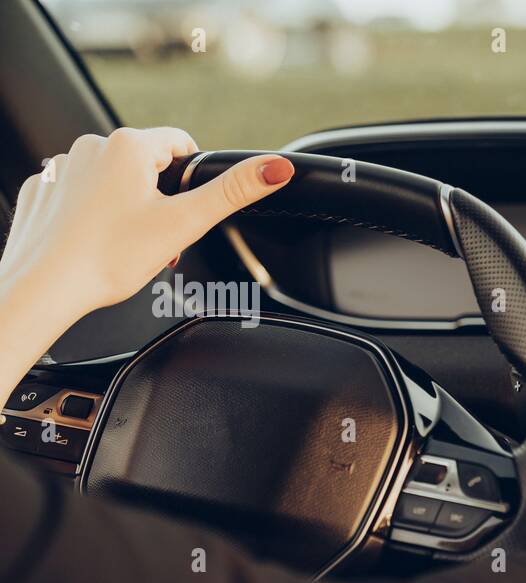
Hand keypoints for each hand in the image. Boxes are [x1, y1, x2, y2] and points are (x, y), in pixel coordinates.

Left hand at [0, 127, 293, 396]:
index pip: (180, 145)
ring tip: (126, 247)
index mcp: (128, 146)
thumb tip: (276, 168)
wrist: (46, 287)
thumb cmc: (109, 258)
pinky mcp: (42, 191)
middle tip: (158, 241)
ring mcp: (61, 168)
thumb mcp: (185, 223)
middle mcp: (90, 147)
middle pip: (146, 167)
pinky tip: (94, 243)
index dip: (191, 182)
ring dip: (128, 210)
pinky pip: (79, 196)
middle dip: (160, 202)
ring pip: (113, 182)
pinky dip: (91, 217)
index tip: (183, 214)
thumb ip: (233, 192)